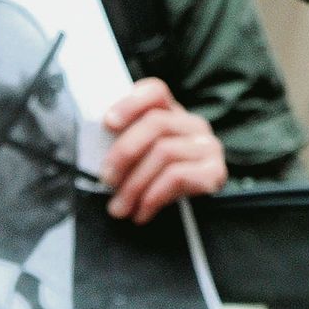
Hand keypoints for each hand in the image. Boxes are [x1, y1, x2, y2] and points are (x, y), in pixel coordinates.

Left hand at [99, 77, 226, 223]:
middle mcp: (193, 124)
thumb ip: (123, 147)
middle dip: (125, 152)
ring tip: (120, 208)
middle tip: (107, 180)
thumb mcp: (140, 159)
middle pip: (156, 123)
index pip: (156, 92)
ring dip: (134, 185)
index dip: (131, 103)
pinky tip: (142, 212)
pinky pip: (178, 176)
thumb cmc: (156, 182)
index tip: (108, 123)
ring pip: (165, 152)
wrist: (194, 217)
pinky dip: (153, 197)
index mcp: (171, 114)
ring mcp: (208, 146)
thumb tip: (94, 152)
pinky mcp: (215, 172)